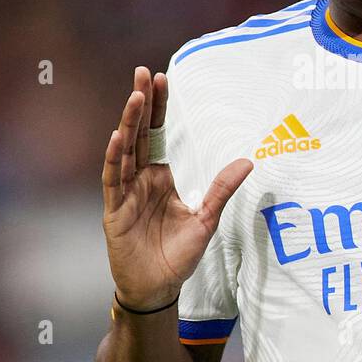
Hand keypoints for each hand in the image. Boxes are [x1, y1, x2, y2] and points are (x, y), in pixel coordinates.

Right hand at [102, 66, 252, 309]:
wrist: (158, 288)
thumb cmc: (178, 255)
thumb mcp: (206, 219)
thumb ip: (222, 189)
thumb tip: (248, 162)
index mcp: (160, 177)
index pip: (158, 134)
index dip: (158, 108)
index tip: (161, 78)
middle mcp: (140, 180)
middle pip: (139, 134)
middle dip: (140, 104)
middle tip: (143, 72)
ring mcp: (125, 194)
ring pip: (125, 152)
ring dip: (128, 124)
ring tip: (134, 96)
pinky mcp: (115, 212)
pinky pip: (113, 181)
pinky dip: (114, 159)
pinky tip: (117, 138)